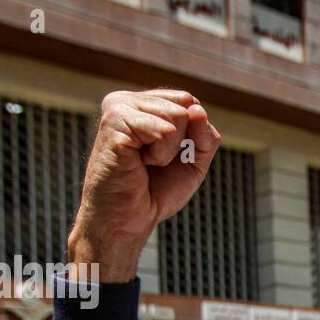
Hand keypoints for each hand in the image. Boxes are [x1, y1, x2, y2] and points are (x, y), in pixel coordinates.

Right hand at [67, 89, 221, 281]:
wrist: (127, 220)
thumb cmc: (155, 192)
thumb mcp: (193, 161)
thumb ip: (205, 134)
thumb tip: (198, 110)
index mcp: (142, 104)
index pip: (189, 101)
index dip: (191, 134)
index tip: (167, 156)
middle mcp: (127, 99)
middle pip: (187, 106)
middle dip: (181, 144)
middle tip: (152, 163)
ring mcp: (118, 106)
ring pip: (179, 116)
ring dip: (169, 151)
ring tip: (143, 163)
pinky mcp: (115, 120)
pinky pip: (165, 131)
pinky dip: (160, 155)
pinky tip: (137, 163)